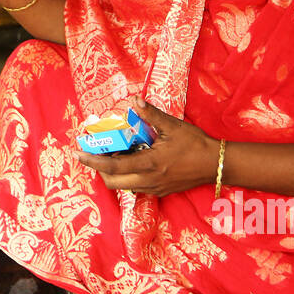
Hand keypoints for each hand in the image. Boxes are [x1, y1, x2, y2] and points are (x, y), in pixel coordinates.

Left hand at [74, 98, 216, 195]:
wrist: (216, 165)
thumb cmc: (195, 144)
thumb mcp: (173, 126)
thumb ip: (151, 115)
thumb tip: (134, 101)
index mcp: (149, 164)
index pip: (112, 166)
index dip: (92, 161)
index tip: (77, 153)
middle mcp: (148, 180)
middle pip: (112, 181)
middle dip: (99, 169)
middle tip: (95, 153)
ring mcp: (154, 188)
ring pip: (123, 186)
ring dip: (113, 173)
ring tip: (113, 154)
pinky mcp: (160, 191)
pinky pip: (135, 187)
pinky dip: (126, 176)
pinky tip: (131, 161)